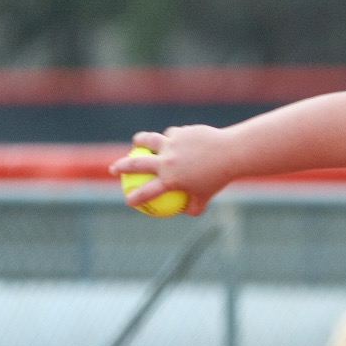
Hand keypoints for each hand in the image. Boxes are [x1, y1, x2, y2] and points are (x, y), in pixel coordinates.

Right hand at [109, 126, 234, 214]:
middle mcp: (167, 162)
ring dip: (139, 141)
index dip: (135, 197)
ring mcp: (171, 146)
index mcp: (171, 180)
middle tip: (114, 169)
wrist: (231, 154)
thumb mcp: (206, 197)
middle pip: (136, 164)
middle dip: (121, 166)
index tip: (127, 200)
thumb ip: (192, 207)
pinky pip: (170, 135)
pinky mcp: (179, 133)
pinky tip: (169, 138)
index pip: (147, 191)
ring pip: (148, 140)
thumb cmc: (219, 178)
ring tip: (136, 143)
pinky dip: (169, 138)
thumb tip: (181, 212)